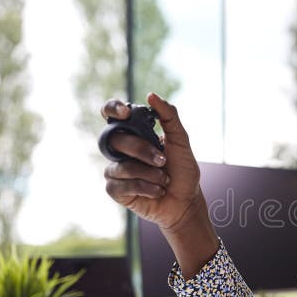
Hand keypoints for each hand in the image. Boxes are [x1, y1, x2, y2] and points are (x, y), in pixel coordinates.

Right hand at [101, 93, 202, 231]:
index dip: (112, 109)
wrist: (186, 201)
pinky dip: (145, 188)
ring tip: (164, 179)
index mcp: (134, 133)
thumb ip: (169, 117)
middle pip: (116, 140)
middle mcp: (121, 149)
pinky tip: (157, 191)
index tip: (126, 112)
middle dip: (142, 150)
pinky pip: (120, 185)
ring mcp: (116, 169)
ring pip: (121, 166)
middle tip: (162, 160)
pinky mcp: (115, 190)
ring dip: (149, 174)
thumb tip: (151, 95)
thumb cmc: (183, 171)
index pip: (111, 113)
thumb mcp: (181, 141)